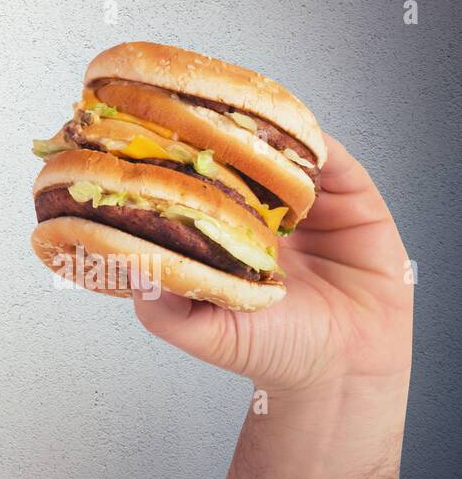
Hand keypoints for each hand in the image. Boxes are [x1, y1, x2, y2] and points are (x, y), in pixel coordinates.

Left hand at [129, 134, 413, 393]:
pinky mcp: (350, 199)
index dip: (173, 157)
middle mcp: (259, 208)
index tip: (149, 132)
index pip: (192, 179)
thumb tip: (128, 264)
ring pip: (281, 149)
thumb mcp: (205, 332)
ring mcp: (303, 200)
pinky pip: (334, 161)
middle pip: (234, 153)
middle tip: (191, 105)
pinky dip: (316, 145)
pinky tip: (297, 142)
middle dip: (213, 128)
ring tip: (242, 111)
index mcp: (219, 229)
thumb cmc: (273, 351)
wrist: (348, 373)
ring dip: (264, 129)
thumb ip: (162, 305)